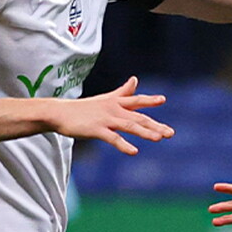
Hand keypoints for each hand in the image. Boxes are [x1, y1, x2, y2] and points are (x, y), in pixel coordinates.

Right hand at [45, 76, 171, 154]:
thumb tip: (135, 79)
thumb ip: (122, 91)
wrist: (59, 113)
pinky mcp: (96, 130)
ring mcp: (105, 119)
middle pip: (138, 117)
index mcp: (115, 102)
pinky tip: (134, 151)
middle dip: (156, 125)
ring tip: (159, 138)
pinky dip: (124, 145)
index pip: (136, 101)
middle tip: (171, 133)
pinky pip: (113, 138)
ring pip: (129, 126)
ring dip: (145, 132)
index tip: (163, 100)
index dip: (150, 100)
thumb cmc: (83, 108)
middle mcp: (113, 109)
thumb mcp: (105, 98)